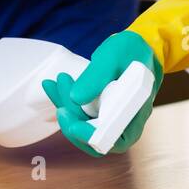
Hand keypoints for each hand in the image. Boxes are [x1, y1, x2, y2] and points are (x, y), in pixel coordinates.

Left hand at [42, 31, 163, 155]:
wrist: (135, 48)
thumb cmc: (132, 51)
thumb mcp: (115, 56)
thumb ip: (97, 76)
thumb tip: (76, 97)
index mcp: (135, 113)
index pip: (114, 140)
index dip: (92, 138)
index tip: (73, 124)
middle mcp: (123, 122)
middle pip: (92, 136)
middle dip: (71, 116)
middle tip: (61, 85)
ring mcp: (109, 119)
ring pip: (82, 126)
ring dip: (64, 106)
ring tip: (55, 82)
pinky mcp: (98, 112)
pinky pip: (78, 114)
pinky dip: (64, 101)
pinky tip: (53, 85)